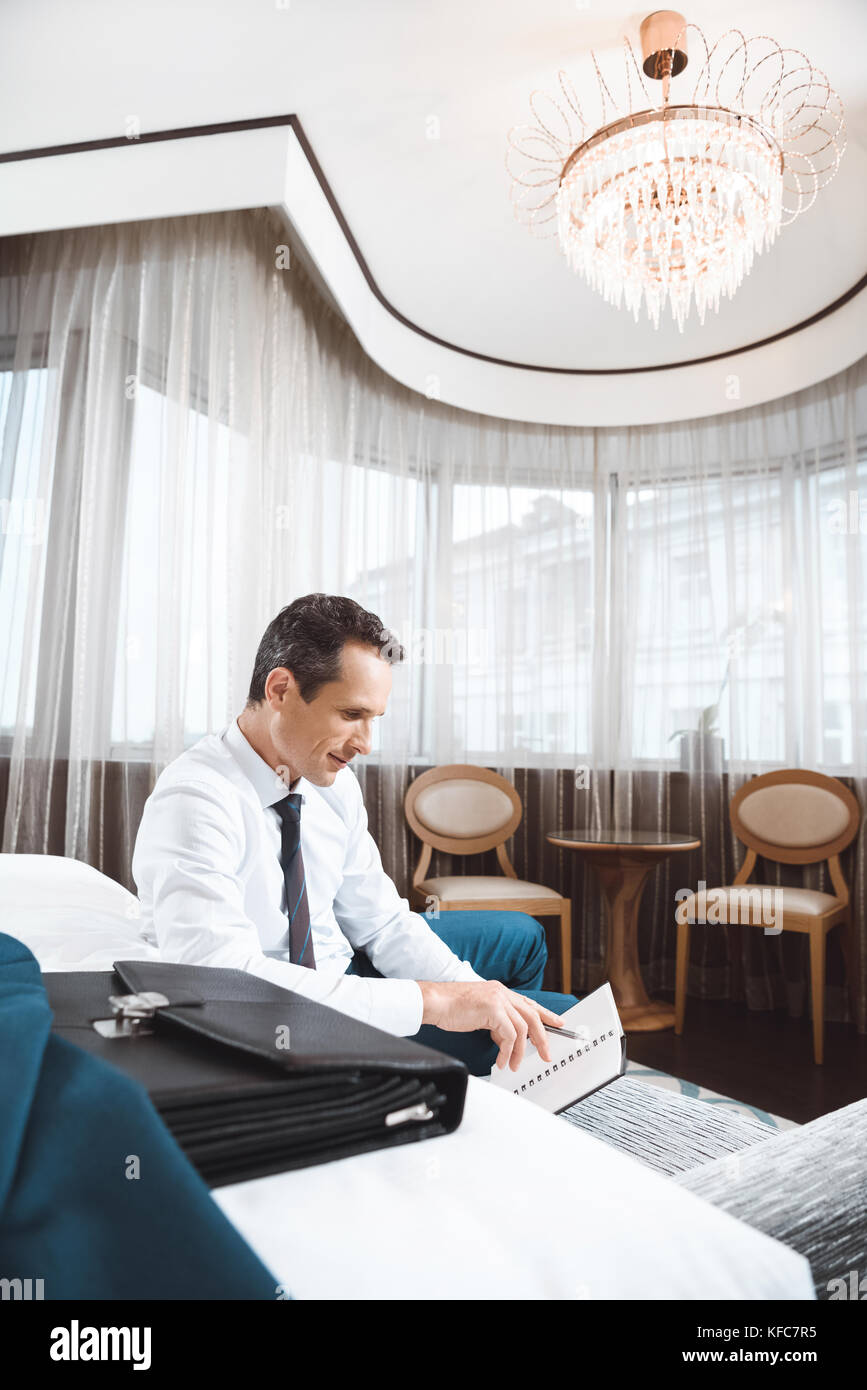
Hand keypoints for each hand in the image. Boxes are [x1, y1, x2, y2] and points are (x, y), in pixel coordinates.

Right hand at [418, 979, 564, 1072]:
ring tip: (513, 1065)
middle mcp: (501, 993)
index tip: (558, 1023)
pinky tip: (501, 1061)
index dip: (545, 1014)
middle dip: (542, 1038)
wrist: (434, 1002)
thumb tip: (505, 1039)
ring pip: (522, 1029)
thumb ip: (495, 1021)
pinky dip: (507, 1052)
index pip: (528, 1003)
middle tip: (546, 1054)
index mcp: (499, 991)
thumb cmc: (450, 1008)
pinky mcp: (492, 1010)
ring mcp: (498, 1000)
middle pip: (532, 1016)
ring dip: (520, 1051)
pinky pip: (509, 1036)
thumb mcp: (479, 1012)